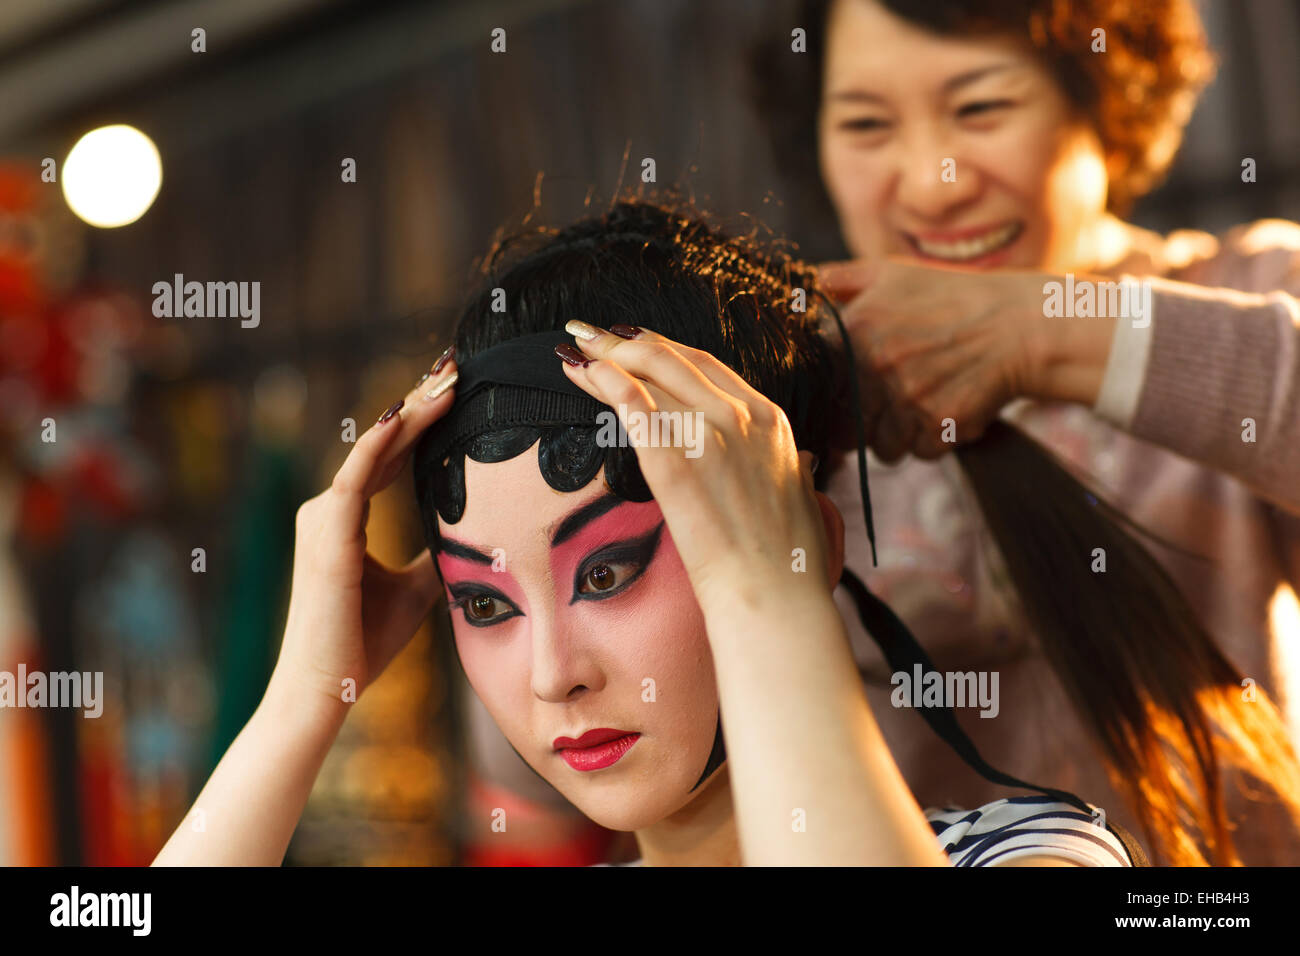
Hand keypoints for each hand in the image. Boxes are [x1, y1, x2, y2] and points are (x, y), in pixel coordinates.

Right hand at [271, 354, 457, 714]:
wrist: (328, 689)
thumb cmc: (364, 643)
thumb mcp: (414, 589)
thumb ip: (431, 555)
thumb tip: (469, 538)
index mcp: (344, 517)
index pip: (389, 456)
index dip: (420, 421)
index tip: (455, 389)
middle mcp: (327, 509)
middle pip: (381, 442)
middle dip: (419, 402)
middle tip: (456, 364)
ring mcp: (321, 518)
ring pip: (372, 449)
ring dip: (409, 411)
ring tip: (448, 379)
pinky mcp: (326, 534)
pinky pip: (356, 477)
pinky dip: (381, 443)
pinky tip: (407, 414)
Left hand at [557, 323, 842, 612]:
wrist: (775, 598)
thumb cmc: (788, 562)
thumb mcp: (804, 498)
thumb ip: (792, 469)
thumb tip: (799, 461)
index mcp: (770, 420)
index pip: (705, 365)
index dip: (662, 348)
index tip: (632, 342)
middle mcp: (741, 416)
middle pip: (671, 359)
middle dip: (624, 342)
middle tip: (590, 335)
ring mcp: (709, 435)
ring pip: (646, 375)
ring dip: (603, 359)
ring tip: (574, 351)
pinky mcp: (676, 462)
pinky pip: (633, 407)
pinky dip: (604, 382)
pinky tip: (583, 373)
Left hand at [818, 258, 1051, 461]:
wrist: (1019, 325)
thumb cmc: (951, 297)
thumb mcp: (892, 274)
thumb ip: (842, 279)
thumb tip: (808, 285)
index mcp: (855, 330)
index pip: (818, 386)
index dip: (833, 395)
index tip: (848, 394)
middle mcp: (875, 366)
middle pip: (845, 426)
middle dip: (864, 422)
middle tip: (889, 406)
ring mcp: (908, 398)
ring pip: (881, 447)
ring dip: (898, 436)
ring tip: (922, 406)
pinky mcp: (939, 424)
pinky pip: (918, 453)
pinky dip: (932, 441)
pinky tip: (947, 410)